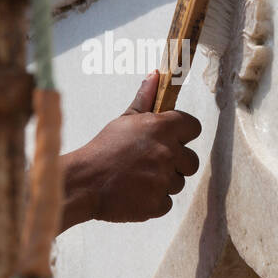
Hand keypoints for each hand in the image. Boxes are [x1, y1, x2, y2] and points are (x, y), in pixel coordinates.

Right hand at [61, 72, 201, 226]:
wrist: (84, 182)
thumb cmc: (103, 149)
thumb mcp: (124, 120)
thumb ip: (145, 99)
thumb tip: (156, 74)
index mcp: (161, 128)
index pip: (194, 127)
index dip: (183, 133)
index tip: (170, 138)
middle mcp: (167, 152)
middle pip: (192, 160)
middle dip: (176, 163)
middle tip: (150, 163)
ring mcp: (163, 180)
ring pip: (178, 182)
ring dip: (163, 182)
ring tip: (137, 178)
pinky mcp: (157, 203)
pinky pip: (166, 202)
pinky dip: (153, 201)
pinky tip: (135, 192)